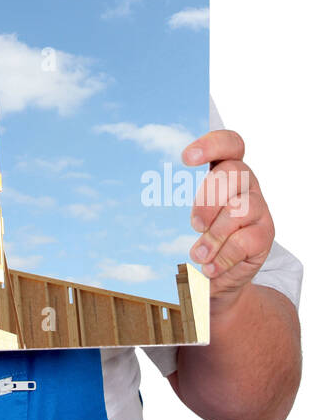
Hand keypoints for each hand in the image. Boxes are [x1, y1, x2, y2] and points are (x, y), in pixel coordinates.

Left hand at [182, 130, 273, 311]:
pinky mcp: (265, 234)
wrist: (222, 275)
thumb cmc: (201, 234)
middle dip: (208, 198)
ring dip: (214, 234)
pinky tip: (210, 267)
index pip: (231, 143)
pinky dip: (223, 256)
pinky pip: (245, 240)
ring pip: (240, 208)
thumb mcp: (190, 215)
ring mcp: (259, 208)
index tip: (185, 158)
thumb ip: (179, 201)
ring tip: (198, 255)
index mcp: (228, 169)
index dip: (212, 144)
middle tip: (194, 224)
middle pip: (234, 172)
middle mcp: (247, 183)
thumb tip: (154, 200)